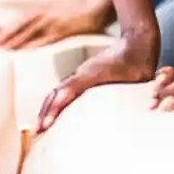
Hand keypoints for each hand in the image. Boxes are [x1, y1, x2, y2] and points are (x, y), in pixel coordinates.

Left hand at [0, 0, 111, 49]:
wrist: (98, 6)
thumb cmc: (80, 9)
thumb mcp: (60, 7)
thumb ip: (48, 15)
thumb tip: (36, 22)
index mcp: (45, 9)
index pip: (21, 19)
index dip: (7, 27)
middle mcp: (47, 14)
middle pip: (22, 24)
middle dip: (6, 33)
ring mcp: (55, 21)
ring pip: (31, 31)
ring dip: (17, 39)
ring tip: (3, 48)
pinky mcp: (65, 30)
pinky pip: (47, 39)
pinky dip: (35, 44)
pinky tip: (27, 51)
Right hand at [36, 28, 158, 132]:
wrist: (136, 42)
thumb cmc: (137, 61)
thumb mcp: (135, 78)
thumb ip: (130, 95)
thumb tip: (134, 114)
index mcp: (90, 75)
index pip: (65, 93)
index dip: (54, 109)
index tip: (46, 125)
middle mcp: (81, 74)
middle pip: (55, 93)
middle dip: (44, 112)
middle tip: (36, 131)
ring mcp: (81, 74)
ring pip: (57, 91)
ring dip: (47, 108)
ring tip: (40, 126)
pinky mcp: (84, 76)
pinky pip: (64, 90)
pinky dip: (55, 102)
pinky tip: (54, 114)